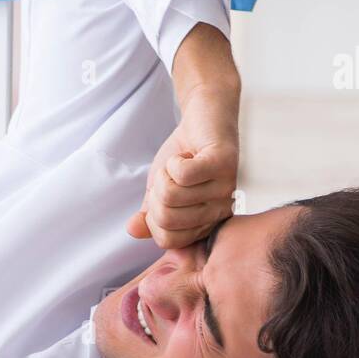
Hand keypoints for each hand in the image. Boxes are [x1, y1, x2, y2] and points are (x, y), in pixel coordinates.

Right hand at [127, 90, 238, 248]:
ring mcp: (225, 188)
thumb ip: (149, 215)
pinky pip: (183, 174)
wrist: (203, 117)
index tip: (162, 196)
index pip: (168, 240)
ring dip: (165, 172)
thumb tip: (133, 229)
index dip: (152, 218)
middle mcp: (220, 211)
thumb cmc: (183, 156)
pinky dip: (173, 161)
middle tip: (170, 175)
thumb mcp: (158, 190)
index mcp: (206, 224)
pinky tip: (186, 155)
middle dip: (156, 193)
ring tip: (180, 163)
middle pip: (167, 219)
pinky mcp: (224, 164)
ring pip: (171, 194)